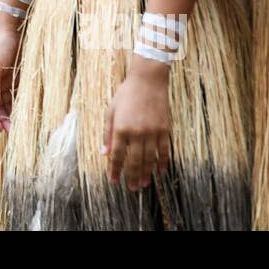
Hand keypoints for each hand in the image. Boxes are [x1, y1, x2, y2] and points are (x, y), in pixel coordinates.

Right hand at [0, 23, 21, 134]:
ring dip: (10, 114)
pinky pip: (16, 95)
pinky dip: (18, 104)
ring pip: (6, 103)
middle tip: (10, 130)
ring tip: (18, 124)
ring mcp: (4, 81)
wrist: (13, 29)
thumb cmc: (0, 46)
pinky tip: (23, 112)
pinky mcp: (16, 78)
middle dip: (1, 119)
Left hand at [103, 59, 170, 189]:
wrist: (148, 80)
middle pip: (134, 161)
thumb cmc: (126, 94)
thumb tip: (103, 153)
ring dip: (146, 173)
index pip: (117, 156)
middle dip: (132, 176)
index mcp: (121, 128)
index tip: (113, 181)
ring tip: (143, 184)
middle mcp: (137, 133)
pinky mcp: (164, 130)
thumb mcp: (111, 110)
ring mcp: (152, 132)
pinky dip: (162, 163)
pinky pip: (164, 151)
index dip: (115, 170)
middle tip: (131, 188)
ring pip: (149, 159)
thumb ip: (107, 133)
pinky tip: (160, 172)